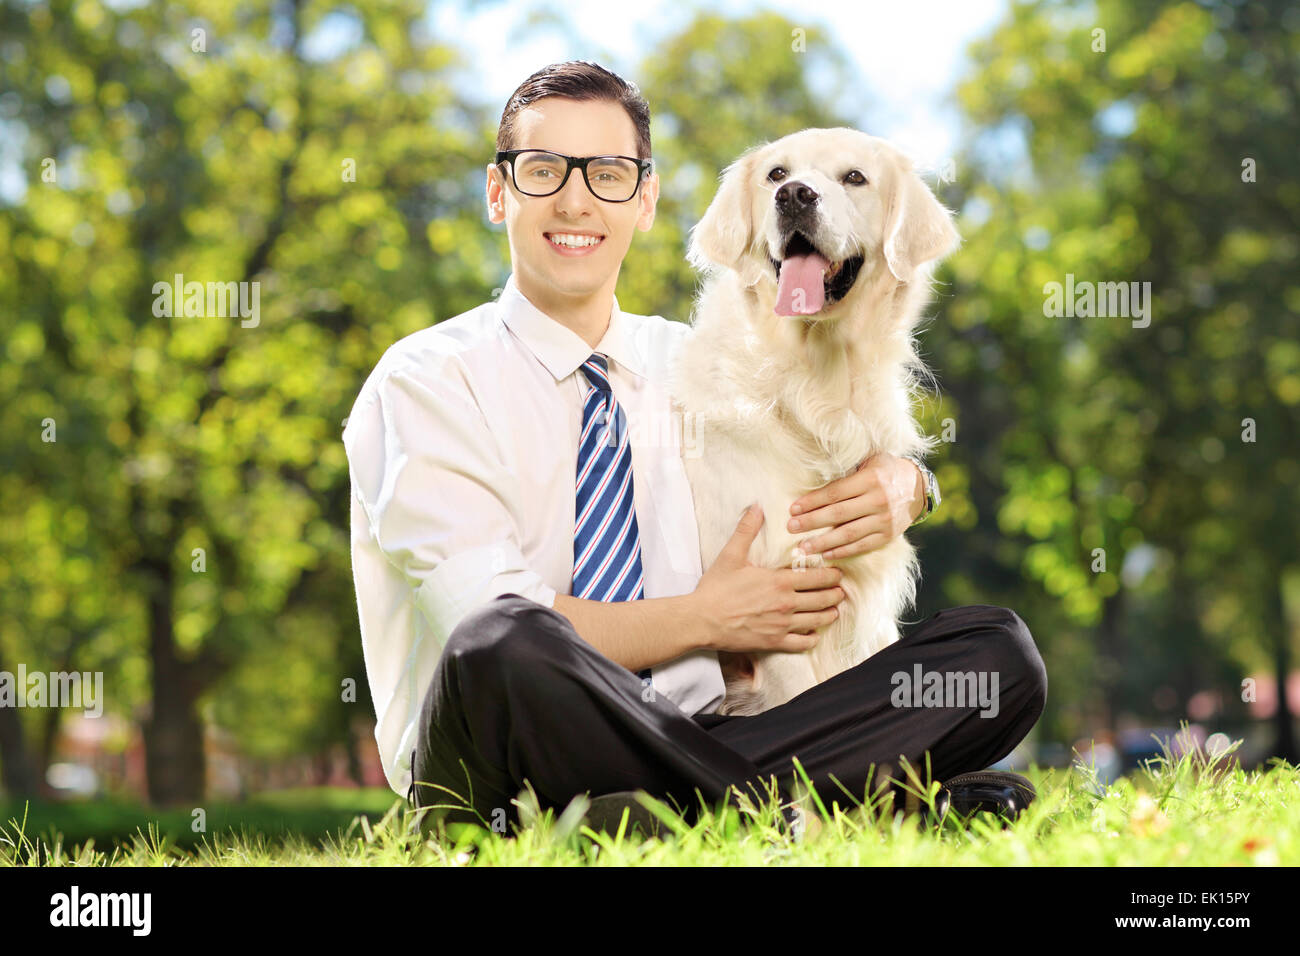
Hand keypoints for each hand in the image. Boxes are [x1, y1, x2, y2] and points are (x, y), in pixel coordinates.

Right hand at [691, 503, 844, 654]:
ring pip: (816, 621)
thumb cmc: (715, 588)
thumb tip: (756, 507)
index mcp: (779, 581)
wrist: (701, 619)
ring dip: (829, 615)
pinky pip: (801, 644)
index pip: (817, 577)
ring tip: (834, 611)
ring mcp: (781, 625)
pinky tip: (813, 634)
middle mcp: (786, 604)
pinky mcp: (774, 642)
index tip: (838, 573)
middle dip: (835, 594)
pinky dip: (811, 639)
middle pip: (822, 599)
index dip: (832, 575)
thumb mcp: (731, 555)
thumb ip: (747, 530)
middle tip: (840, 591)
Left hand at [785, 452, 924, 559]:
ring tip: (803, 547)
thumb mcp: (869, 461)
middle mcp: (878, 500)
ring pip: (848, 534)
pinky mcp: (888, 536)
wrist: (918, 487)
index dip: (811, 502)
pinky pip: (861, 546)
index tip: (793, 509)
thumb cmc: (885, 470)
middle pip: (837, 514)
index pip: (834, 493)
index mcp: (870, 479)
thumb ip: (846, 471)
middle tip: (790, 528)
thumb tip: (812, 478)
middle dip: (811, 522)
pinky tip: (826, 554)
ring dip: (822, 542)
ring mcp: (884, 520)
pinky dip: (842, 552)